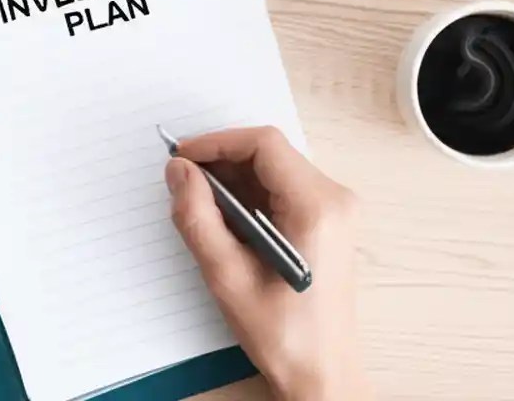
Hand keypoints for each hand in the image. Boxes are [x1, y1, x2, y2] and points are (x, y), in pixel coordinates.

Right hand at [165, 127, 369, 400]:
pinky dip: (248, 194)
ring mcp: (334, 209)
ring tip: (201, 208)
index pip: (264, 145)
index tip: (181, 158)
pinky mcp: (326, 220)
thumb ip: (198, 218)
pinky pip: (281, 188)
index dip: (216, 143)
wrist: (323, 371)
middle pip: (269, 153)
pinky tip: (226, 221)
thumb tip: (179, 172)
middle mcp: (334, 199)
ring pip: (273, 169)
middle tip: (182, 183)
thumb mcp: (228, 277)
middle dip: (221, 161)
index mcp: (317, 208)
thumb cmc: (285, 334)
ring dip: (233, 179)